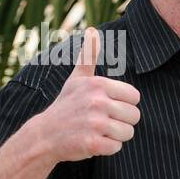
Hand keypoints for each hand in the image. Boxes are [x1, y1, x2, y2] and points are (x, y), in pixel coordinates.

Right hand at [32, 27, 140, 161]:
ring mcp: (94, 123)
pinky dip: (107, 148)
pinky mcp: (92, 143)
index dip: (123, 104)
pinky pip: (117, 148)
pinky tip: (92, 142)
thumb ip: (89, 56)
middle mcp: (97, 102)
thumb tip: (92, 30)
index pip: (135, 98)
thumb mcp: (77, 79)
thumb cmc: (66, 105)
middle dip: (121, 122)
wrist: (44, 135)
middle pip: (135, 116)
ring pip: (128, 133)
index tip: (106, 107)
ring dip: (114, 136)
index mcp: (98, 85)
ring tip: (95, 131)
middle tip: (100, 122)